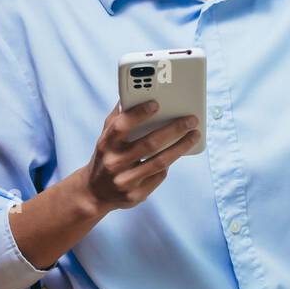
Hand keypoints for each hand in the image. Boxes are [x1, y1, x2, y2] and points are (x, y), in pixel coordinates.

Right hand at [84, 100, 200, 212]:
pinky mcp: (135, 195)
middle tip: (191, 119)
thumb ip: (119, 116)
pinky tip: (178, 153)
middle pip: (148, 144)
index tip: (157, 103)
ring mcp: (125, 181)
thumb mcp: (106, 136)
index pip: (121, 126)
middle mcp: (114, 163)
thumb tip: (132, 93)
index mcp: (106, 144)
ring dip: (181, 147)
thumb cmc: (107, 155)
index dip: (138, 114)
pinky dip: (169, 164)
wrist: (94, 192)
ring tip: (194, 135)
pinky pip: (159, 176)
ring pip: (159, 162)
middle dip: (173, 130)